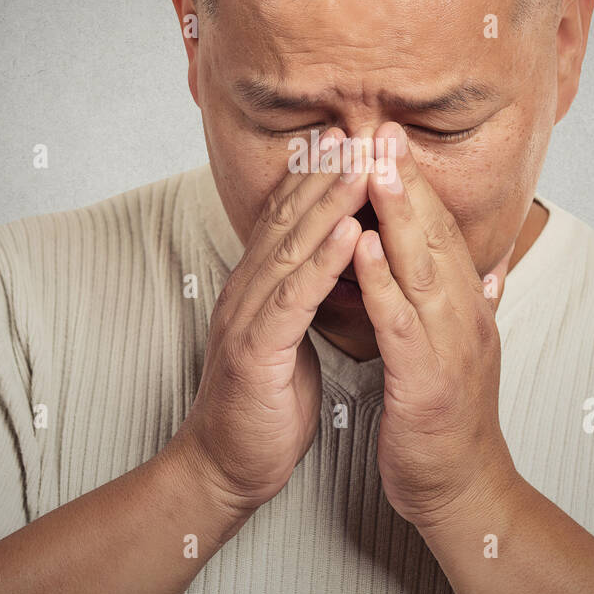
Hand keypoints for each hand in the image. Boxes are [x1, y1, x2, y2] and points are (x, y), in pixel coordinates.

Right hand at [174, 128, 367, 515]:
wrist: (228, 467)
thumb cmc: (266, 406)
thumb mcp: (289, 338)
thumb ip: (303, 297)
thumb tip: (333, 265)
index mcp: (257, 286)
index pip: (288, 216)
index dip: (319, 174)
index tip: (354, 137)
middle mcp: (247, 290)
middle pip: (288, 215)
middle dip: (326, 169)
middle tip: (363, 126)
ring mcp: (246, 316)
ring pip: (292, 245)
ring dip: (330, 199)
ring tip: (365, 160)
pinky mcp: (256, 349)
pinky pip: (295, 296)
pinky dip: (324, 260)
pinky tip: (351, 230)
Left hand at [352, 122, 519, 531]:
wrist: (462, 491)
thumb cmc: (448, 422)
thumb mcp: (462, 353)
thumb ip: (471, 307)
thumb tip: (491, 271)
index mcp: (467, 309)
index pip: (442, 233)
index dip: (416, 184)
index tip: (390, 138)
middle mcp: (466, 318)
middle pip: (437, 236)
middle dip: (408, 179)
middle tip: (382, 128)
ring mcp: (451, 348)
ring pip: (424, 267)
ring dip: (399, 213)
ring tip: (373, 165)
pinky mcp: (428, 382)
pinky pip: (402, 322)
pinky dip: (383, 280)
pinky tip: (363, 244)